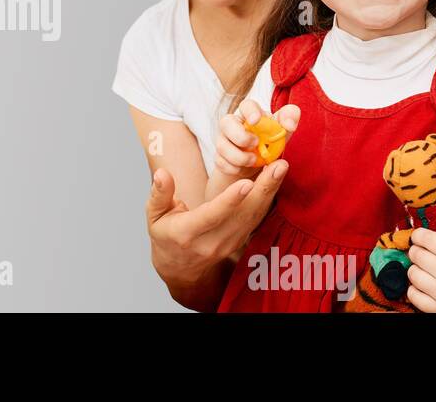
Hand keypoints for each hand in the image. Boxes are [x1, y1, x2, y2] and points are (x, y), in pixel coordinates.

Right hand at [146, 160, 288, 309]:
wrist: (180, 268)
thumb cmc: (165, 234)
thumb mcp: (154, 215)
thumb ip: (159, 194)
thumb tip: (163, 174)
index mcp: (186, 233)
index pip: (211, 216)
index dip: (229, 200)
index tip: (246, 183)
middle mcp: (210, 242)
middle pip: (240, 216)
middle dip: (261, 190)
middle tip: (278, 166)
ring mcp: (227, 244)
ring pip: (252, 218)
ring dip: (269, 192)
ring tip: (281, 168)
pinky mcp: (238, 242)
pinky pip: (255, 220)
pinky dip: (267, 199)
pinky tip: (275, 180)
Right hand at [212, 99, 300, 187]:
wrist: (258, 161)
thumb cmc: (270, 140)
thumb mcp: (282, 130)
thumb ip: (289, 119)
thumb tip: (290, 124)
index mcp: (250, 114)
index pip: (246, 105)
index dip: (250, 111)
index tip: (256, 121)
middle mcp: (233, 124)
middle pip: (225, 122)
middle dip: (240, 136)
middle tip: (255, 144)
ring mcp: (224, 140)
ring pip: (221, 145)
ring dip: (239, 156)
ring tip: (253, 161)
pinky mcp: (219, 156)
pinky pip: (220, 162)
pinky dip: (233, 168)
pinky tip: (243, 168)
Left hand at [405, 218, 435, 311]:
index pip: (425, 238)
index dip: (419, 236)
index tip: (421, 238)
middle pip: (415, 254)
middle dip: (418, 252)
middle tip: (425, 256)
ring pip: (411, 273)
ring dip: (416, 271)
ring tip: (427, 272)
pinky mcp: (434, 309)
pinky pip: (411, 293)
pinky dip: (415, 290)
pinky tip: (426, 287)